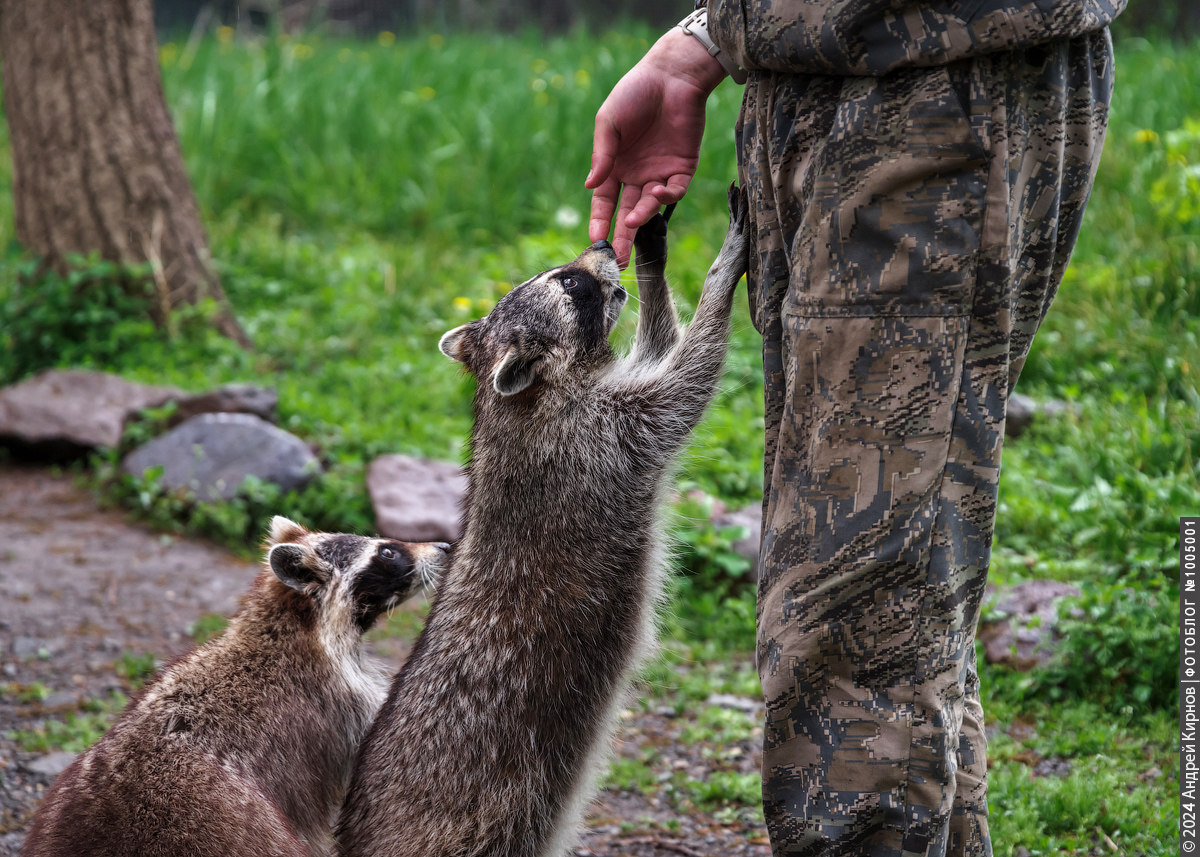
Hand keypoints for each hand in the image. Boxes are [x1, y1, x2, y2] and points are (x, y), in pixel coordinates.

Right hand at [586, 29, 724, 266]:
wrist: (671, 76)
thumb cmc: (634, 93)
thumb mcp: (608, 122)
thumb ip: (602, 155)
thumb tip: (589, 185)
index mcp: (615, 166)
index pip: (604, 201)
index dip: (599, 220)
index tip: (594, 239)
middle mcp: (637, 175)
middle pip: (627, 212)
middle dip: (622, 235)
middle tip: (617, 259)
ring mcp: (660, 173)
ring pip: (650, 206)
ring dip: (641, 217)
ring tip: (631, 224)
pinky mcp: (683, 169)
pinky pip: (675, 192)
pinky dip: (666, 198)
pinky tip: (656, 193)